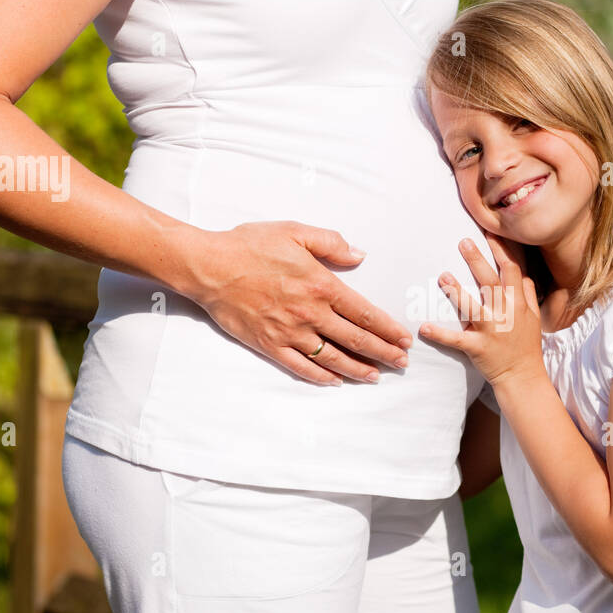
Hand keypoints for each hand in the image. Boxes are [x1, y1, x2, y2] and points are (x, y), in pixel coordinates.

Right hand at [180, 221, 412, 385]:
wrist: (209, 266)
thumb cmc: (250, 245)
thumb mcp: (295, 231)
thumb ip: (331, 243)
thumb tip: (359, 256)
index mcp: (321, 285)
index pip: (365, 314)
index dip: (388, 329)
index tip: (404, 339)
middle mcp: (310, 313)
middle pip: (356, 340)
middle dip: (383, 353)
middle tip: (402, 363)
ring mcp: (290, 333)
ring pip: (333, 358)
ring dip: (359, 369)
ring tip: (376, 376)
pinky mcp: (269, 345)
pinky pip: (301, 367)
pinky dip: (321, 376)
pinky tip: (336, 380)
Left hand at [420, 234, 545, 387]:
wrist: (524, 377)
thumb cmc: (527, 346)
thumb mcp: (534, 318)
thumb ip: (527, 295)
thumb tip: (523, 275)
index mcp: (518, 304)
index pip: (511, 271)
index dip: (501, 251)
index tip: (490, 233)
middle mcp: (505, 314)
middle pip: (490, 282)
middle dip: (477, 260)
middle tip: (463, 241)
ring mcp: (491, 331)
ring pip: (472, 307)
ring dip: (456, 292)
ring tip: (442, 276)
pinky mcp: (478, 347)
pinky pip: (456, 340)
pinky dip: (440, 334)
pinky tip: (424, 327)